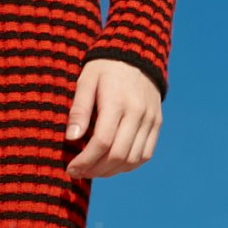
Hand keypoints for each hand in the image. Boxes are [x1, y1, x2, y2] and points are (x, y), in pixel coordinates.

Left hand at [65, 58, 162, 180]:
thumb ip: (79, 110)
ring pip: (133, 160)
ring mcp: (150, 120)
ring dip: (111, 171)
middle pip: (118, 155)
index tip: (70, 168)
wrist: (136, 54)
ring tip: (93, 170)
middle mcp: (138, 114)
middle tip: (79, 173)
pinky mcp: (157, 124)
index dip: (85, 161)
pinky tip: (112, 165)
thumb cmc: (105, 69)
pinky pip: (145, 154)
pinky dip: (128, 165)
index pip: (102, 142)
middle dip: (95, 170)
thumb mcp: (86, 82)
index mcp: (117, 102)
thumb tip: (71, 139)